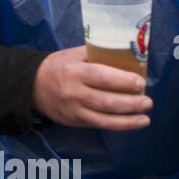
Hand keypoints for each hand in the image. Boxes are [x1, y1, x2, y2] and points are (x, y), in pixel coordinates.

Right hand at [32, 45, 151, 130]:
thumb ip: (96, 54)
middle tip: (148, 101)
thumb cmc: (57, 66)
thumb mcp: (73, 54)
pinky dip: (116, 126)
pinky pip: (98, 125)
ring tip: (145, 118)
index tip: (140, 82)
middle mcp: (73, 93)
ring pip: (104, 119)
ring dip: (128, 121)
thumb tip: (126, 53)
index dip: (123, 81)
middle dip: (130, 104)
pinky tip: (131, 123)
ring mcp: (73, 110)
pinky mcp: (73, 122)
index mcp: (74, 72)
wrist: (30, 85)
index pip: (102, 77)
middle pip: (106, 102)